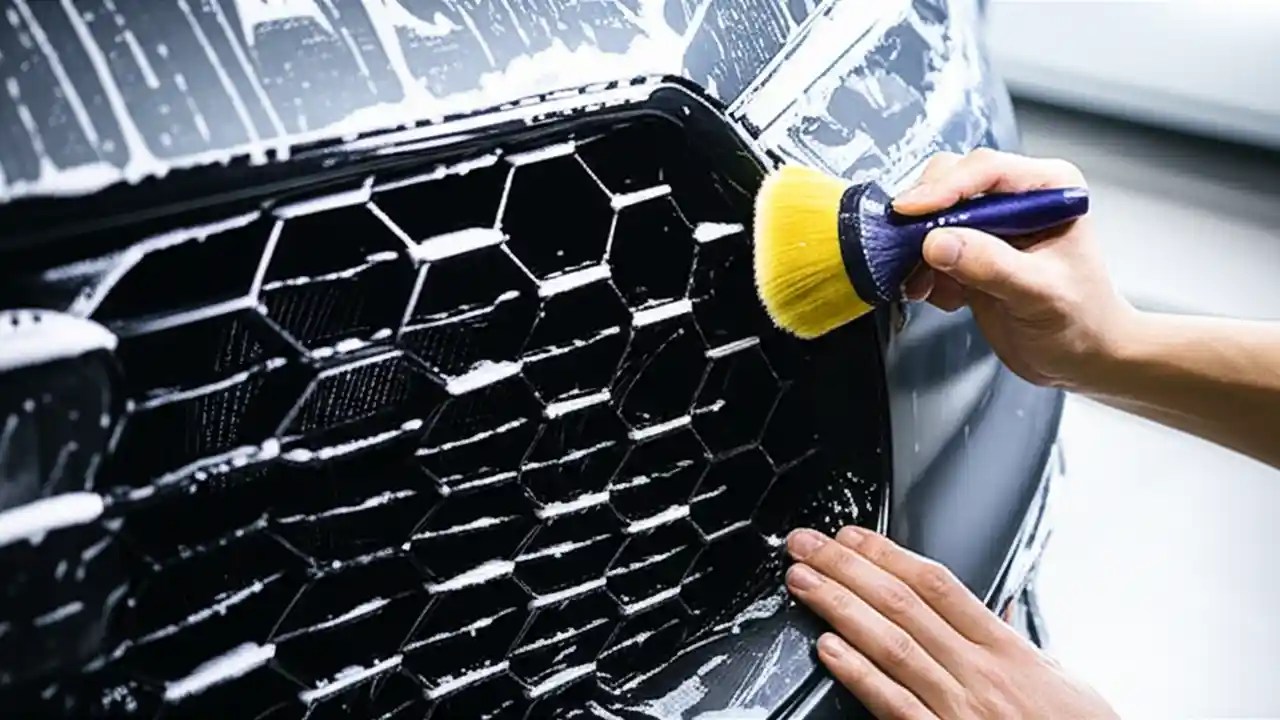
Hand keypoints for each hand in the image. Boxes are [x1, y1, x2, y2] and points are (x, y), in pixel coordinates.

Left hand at [784, 526, 1117, 719]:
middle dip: (847, 568)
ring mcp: (961, 709)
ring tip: (804, 582)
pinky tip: (828, 649)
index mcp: (1007, 650)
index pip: (938, 585)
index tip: (850, 535)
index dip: (888, 554)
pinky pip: (895, 704)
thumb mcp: (1061, 679)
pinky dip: (859, 674)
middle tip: (806, 544)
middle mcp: (981, 674)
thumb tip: (997, 606)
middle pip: (903, 605)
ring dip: (839, 608)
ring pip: (892, 645)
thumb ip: (1016, 638)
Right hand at [894, 149, 1135, 390]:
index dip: (944, 188)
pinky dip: (924, 272)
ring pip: (933, 215)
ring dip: (917, 249)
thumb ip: (990, 264)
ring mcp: (990, 226)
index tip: (912, 210)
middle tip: (909, 247)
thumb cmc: (1082, 320)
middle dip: (925, 216)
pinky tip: (947, 296)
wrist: (1081, 357)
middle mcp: (1016, 199)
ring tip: (925, 282)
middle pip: (951, 183)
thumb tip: (938, 242)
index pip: (985, 170)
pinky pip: (928, 249)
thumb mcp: (1040, 292)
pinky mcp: (969, 253)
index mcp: (1047, 189)